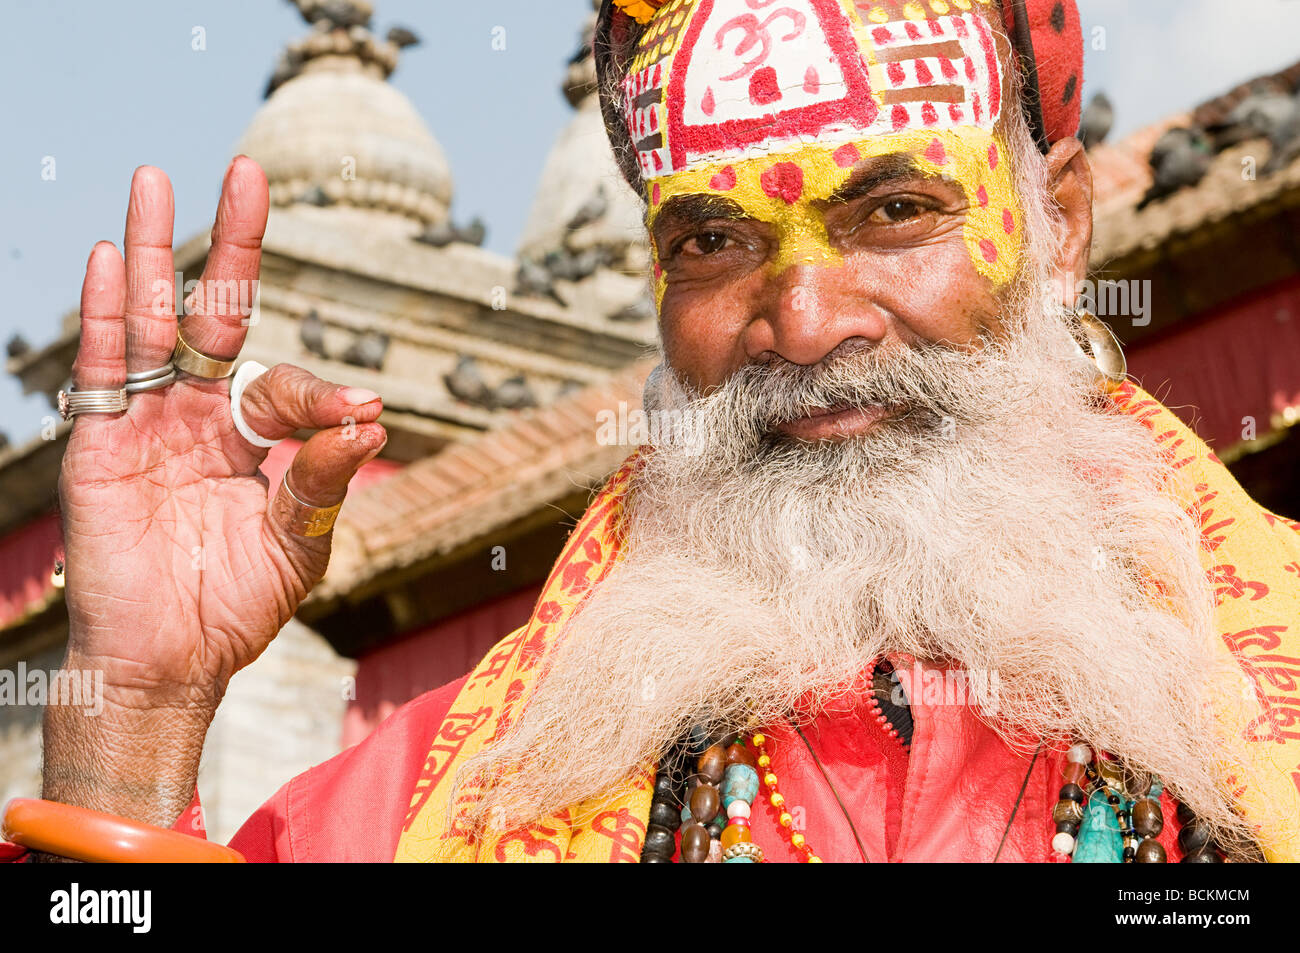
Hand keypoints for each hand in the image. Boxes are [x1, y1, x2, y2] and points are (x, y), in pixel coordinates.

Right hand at [45, 158, 384, 823]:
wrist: (169, 661)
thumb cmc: (236, 606)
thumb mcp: (300, 541)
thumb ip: (326, 480)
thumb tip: (372, 420)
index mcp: (250, 437)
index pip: (286, 384)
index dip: (323, 392)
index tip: (361, 412)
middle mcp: (198, 417)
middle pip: (214, 314)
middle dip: (230, 246)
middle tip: (249, 172)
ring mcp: (147, 424)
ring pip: (151, 323)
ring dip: (156, 252)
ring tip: (157, 178)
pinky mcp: (102, 445)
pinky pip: (104, 370)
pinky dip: (108, 316)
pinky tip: (116, 258)